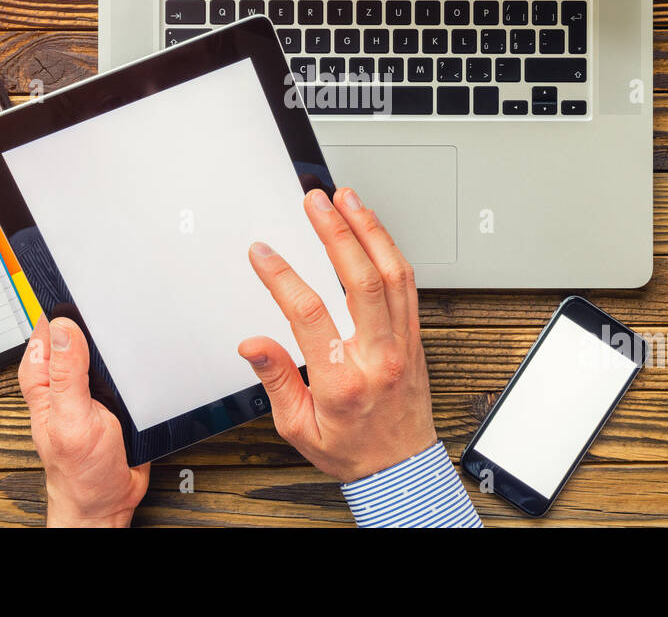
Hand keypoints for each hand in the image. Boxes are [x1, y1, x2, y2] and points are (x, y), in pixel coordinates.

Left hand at [19, 316, 149, 526]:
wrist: (107, 502)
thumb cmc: (79, 474)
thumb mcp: (71, 420)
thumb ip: (66, 373)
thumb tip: (63, 327)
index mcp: (43, 379)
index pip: (48, 328)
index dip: (66, 309)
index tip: (87, 293)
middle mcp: (63, 378)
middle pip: (77, 332)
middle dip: (96, 323)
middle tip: (116, 317)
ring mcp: (88, 386)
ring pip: (103, 347)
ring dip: (117, 344)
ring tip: (130, 344)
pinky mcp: (113, 394)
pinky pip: (123, 367)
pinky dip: (133, 364)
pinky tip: (140, 365)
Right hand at [239, 187, 436, 481]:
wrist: (400, 468)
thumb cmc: (349, 449)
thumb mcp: (297, 428)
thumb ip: (275, 381)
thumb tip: (253, 345)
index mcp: (342, 381)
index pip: (310, 315)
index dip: (282, 277)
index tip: (262, 253)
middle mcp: (377, 356)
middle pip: (361, 281)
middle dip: (337, 233)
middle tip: (316, 202)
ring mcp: (401, 343)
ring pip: (391, 274)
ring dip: (369, 230)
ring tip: (347, 199)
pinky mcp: (415, 336)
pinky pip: (407, 284)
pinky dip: (390, 249)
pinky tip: (373, 228)